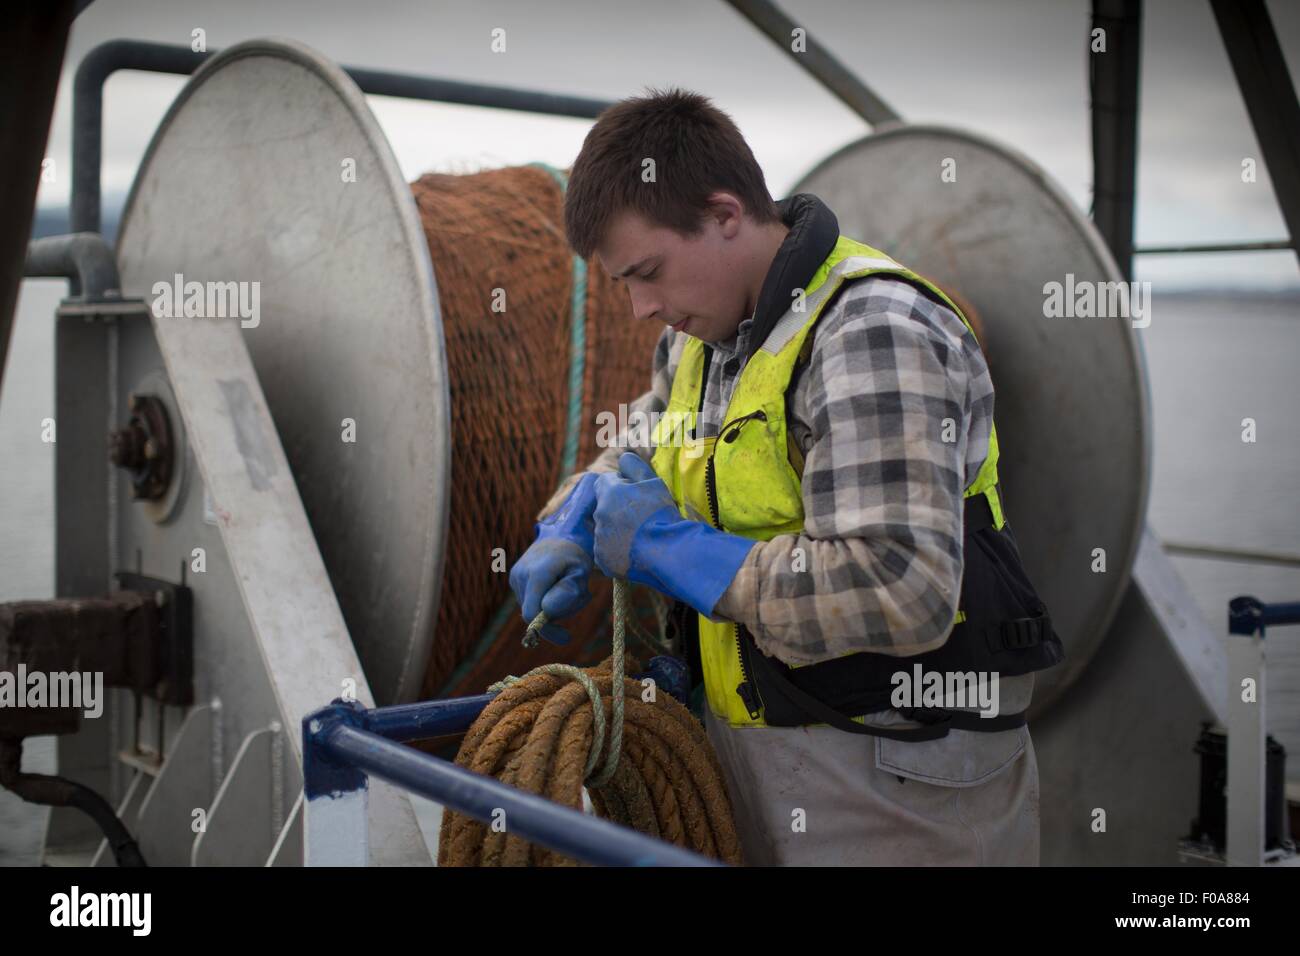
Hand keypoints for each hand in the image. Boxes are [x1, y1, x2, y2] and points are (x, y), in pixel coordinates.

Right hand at [509, 473, 598, 644]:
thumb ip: (567, 591)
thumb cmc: (576, 554)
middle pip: (534, 613)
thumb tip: (547, 611)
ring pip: (531, 608)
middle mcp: (521, 574)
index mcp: (537, 573)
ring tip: (572, 587)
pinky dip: (545, 600)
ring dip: (553, 607)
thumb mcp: (580, 572)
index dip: (548, 631)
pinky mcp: (515, 579)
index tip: (567, 638)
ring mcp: (515, 576)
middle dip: (557, 615)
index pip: (532, 614)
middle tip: (581, 598)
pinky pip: (530, 600)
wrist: (562, 533)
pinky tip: (558, 585)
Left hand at [593, 452, 755, 617]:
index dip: (620, 487)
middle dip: (618, 510)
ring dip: (618, 530)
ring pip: (606, 529)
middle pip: (604, 507)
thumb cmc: (663, 515)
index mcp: (609, 492)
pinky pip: (607, 551)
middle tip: (641, 519)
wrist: (669, 551)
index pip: (605, 482)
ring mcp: (599, 539)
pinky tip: (636, 552)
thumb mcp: (653, 483)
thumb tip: (622, 457)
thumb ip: (634, 467)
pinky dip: (617, 551)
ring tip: (642, 538)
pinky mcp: (603, 559)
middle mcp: (599, 514)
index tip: (636, 497)